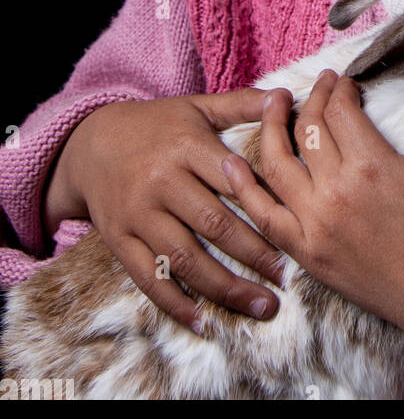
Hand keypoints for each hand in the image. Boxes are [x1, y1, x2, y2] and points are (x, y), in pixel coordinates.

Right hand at [52, 92, 287, 331]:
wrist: (91, 143)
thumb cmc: (158, 125)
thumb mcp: (197, 107)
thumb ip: (242, 105)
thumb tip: (286, 96)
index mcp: (187, 147)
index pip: (233, 179)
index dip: (264, 204)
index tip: (297, 226)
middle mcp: (162, 182)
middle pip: (214, 225)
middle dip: (254, 255)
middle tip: (286, 277)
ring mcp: (138, 214)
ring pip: (186, 258)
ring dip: (225, 287)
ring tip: (261, 305)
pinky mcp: (119, 241)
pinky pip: (149, 278)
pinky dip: (175, 304)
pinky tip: (204, 322)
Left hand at [221, 61, 403, 358]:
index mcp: (371, 165)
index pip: (339, 109)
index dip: (340, 87)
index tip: (345, 81)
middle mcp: (336, 191)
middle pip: (307, 128)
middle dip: (311, 98)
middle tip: (318, 84)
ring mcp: (315, 225)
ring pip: (276, 164)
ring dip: (270, 128)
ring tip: (273, 104)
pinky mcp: (306, 253)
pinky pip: (263, 216)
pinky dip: (244, 188)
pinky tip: (232, 164)